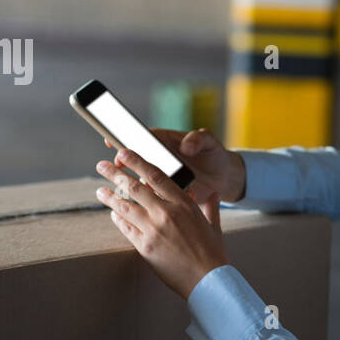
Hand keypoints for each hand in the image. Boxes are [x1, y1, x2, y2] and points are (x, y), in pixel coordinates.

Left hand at [95, 148, 228, 298]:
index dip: (137, 161)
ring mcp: (154, 230)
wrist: (208, 280)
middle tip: (102, 166)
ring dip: (110, 197)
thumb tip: (212, 193)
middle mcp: (166, 213)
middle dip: (115, 174)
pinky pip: (126, 228)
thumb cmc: (213, 253)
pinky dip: (118, 219)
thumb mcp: (214, 225)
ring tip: (100, 191)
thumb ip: (210, 206)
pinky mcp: (145, 247)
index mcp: (184, 204)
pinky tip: (113, 215)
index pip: (155, 175)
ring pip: (125, 207)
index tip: (123, 153)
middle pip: (134, 187)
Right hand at [105, 128, 244, 204]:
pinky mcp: (168, 193)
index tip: (114, 143)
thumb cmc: (214, 154)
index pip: (142, 138)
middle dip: (124, 162)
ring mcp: (162, 177)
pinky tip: (143, 201)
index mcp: (165, 142)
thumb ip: (199, 139)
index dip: (127, 139)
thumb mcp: (209, 142)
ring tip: (124, 185)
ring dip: (131, 183)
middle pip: (136, 160)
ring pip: (141, 180)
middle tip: (114, 165)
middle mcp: (159, 159)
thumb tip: (186, 147)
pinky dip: (149, 199)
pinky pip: (154, 196)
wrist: (225, 176)